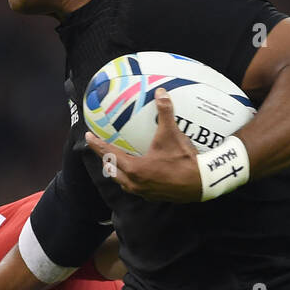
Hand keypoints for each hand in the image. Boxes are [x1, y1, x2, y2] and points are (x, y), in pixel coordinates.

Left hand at [84, 88, 201, 202]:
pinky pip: (135, 186)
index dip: (97, 145)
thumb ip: (164, 113)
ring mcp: (144, 192)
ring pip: (123, 181)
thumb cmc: (184, 161)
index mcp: (134, 169)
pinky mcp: (153, 195)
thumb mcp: (172, 135)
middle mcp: (135, 183)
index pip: (109, 155)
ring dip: (117, 171)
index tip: (88, 137)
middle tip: (101, 148)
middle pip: (112, 171)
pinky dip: (131, 178)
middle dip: (105, 159)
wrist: (201, 184)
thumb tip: (161, 93)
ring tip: (117, 160)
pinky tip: (138, 171)